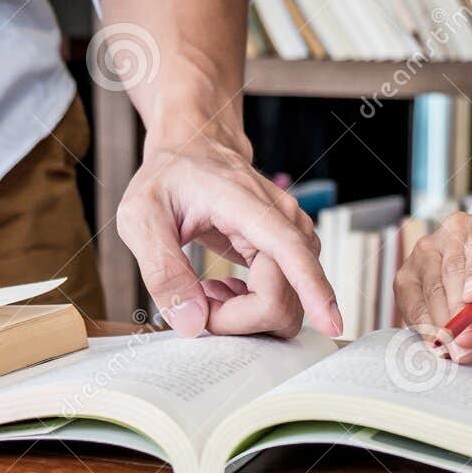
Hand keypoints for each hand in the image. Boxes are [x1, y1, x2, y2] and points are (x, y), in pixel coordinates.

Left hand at [115, 129, 338, 339]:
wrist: (193, 147)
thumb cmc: (166, 178)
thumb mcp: (139, 218)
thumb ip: (162, 272)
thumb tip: (192, 323)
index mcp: (248, 205)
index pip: (292, 253)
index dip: (313, 292)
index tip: (332, 325)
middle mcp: (284, 221)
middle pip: (282, 300)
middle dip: (237, 320)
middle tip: (196, 298)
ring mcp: (293, 238)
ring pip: (285, 307)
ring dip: (242, 315)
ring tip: (207, 288)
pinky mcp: (291, 254)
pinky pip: (281, 303)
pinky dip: (249, 309)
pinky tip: (223, 289)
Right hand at [393, 205, 471, 362]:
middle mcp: (458, 230)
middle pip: (450, 266)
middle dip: (458, 310)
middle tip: (469, 342)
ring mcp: (429, 252)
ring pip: (426, 286)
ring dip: (441, 325)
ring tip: (460, 350)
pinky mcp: (410, 278)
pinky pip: (409, 302)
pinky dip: (423, 328)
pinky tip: (442, 345)